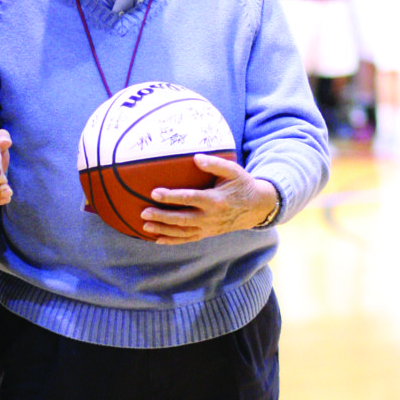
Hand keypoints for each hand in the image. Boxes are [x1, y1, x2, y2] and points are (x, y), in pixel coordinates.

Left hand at [140, 155, 277, 244]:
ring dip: (163, 230)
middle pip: (182, 219)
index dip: (171, 196)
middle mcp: (210, 217)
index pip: (189, 198)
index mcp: (215, 200)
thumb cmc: (242, 185)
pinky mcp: (207, 233)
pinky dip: (172, 241)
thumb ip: (215, 164)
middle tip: (143, 212)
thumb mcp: (234, 171)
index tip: (154, 193)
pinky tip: (157, 239)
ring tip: (145, 225)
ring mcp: (208, 228)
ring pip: (182, 232)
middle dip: (162, 217)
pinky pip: (188, 239)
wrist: (256, 207)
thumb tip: (196, 158)